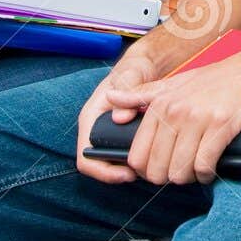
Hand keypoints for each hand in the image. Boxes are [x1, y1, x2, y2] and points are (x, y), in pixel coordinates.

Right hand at [74, 48, 160, 183]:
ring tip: (151, 167)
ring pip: (112, 164)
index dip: (103, 171)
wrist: (145, 67)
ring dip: (129, 169)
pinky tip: (154, 158)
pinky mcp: (121, 137)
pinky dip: (137, 161)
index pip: (85, 157)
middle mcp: (96, 130)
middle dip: (119, 174)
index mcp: (91, 118)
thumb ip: (126, 90)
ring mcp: (108, 134)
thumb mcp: (130, 74)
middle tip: (145, 173)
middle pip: (99, 165)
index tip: (128, 174)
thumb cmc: (134, 69)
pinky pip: (124, 157)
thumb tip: (120, 117)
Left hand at [102, 44, 240, 185]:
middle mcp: (175, 110)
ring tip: (196, 170)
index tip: (160, 169)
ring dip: (188, 178)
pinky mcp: (222, 126)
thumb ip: (141, 94)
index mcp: (160, 103)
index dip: (146, 171)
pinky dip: (206, 174)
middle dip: (167, 177)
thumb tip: (111, 97)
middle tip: (180, 172)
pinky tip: (210, 169)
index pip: (137, 154)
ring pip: (179, 172)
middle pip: (156, 169)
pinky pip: (205, 165)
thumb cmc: (218, 78)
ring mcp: (198, 118)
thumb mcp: (175, 82)